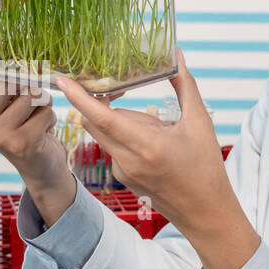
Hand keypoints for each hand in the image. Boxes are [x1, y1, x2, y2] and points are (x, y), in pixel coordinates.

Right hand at [0, 64, 75, 222]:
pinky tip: (41, 132)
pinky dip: (49, 118)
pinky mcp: (22, 143)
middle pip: (8, 83)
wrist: (38, 165)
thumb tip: (20, 69)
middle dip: (25, 88)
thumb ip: (4, 87)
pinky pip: (45, 111)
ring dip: (41, 104)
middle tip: (24, 107)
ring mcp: (0, 135)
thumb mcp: (6, 108)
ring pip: (31, 95)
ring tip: (33, 120)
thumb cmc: (23, 129)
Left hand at [53, 48, 233, 236]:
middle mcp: (128, 161)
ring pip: (106, 133)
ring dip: (123, 122)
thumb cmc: (206, 169)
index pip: (103, 118)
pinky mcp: (121, 178)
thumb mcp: (201, 123)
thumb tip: (177, 55)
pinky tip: (154, 147)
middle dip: (105, 102)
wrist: (205, 213)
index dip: (80, 98)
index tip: (62, 81)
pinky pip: (114, 147)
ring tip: (160, 132)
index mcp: (147, 146)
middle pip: (96, 122)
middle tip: (125, 91)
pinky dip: (128, 138)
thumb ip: (185, 85)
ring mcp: (121, 172)